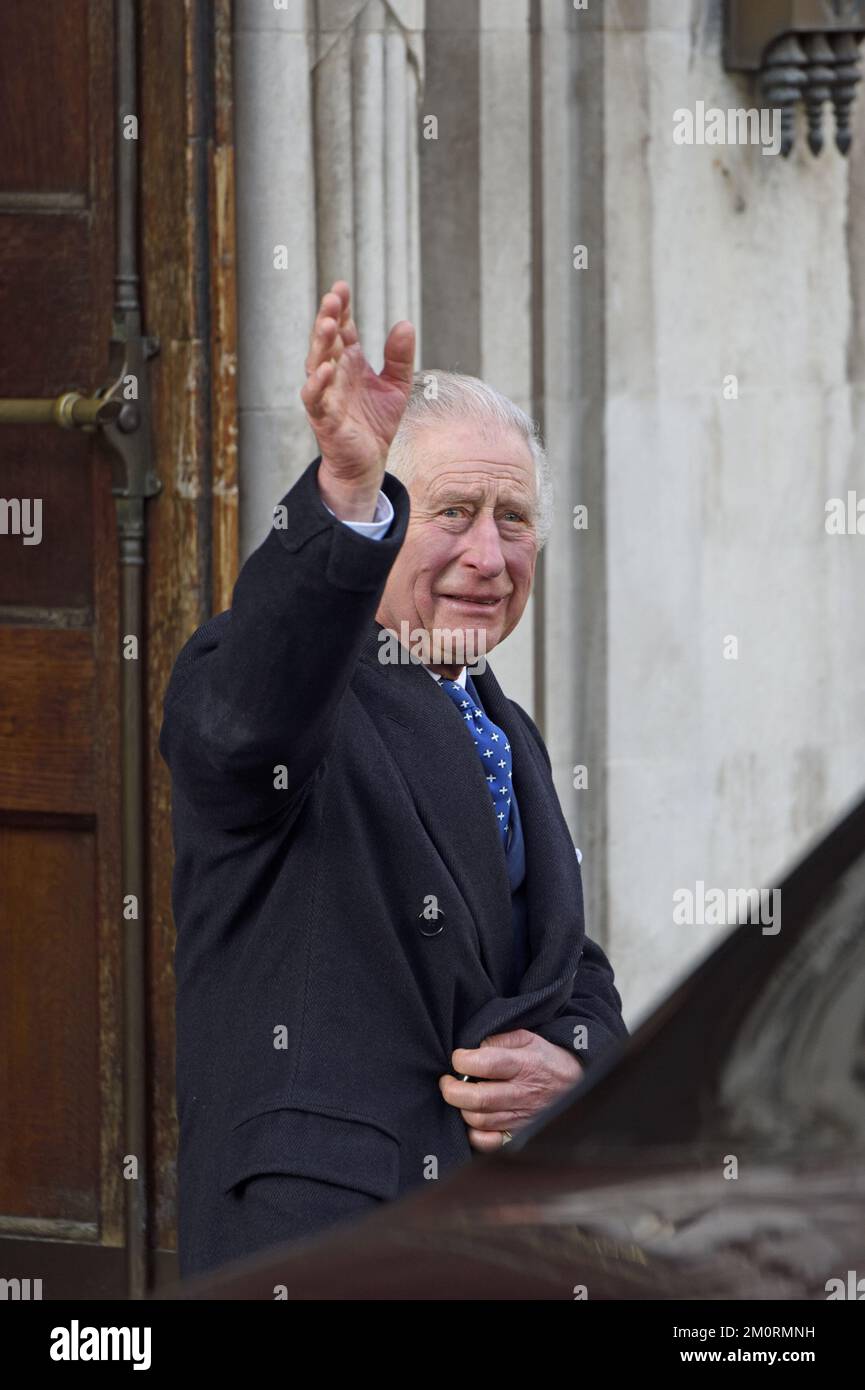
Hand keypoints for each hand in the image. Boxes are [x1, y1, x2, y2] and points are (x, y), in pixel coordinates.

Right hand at [300, 280, 415, 512]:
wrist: (369, 462)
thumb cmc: (376, 422)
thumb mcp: (396, 385)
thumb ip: (399, 357)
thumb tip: (405, 324)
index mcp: (349, 362)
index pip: (343, 328)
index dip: (342, 309)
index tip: (342, 287)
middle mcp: (334, 374)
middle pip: (327, 340)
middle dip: (328, 318)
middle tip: (333, 297)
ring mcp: (326, 395)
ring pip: (316, 363)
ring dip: (320, 344)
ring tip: (328, 324)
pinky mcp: (324, 418)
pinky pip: (315, 398)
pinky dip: (318, 384)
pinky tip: (325, 368)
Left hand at [438, 1028, 584, 1152]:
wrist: (577, 1083)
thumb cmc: (546, 1058)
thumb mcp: (527, 1037)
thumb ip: (499, 1039)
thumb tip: (472, 1048)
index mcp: (523, 1065)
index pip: (486, 1064)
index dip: (462, 1060)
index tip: (457, 1057)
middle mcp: (521, 1094)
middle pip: (477, 1098)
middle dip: (451, 1089)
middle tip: (447, 1080)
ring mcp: (520, 1118)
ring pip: (478, 1120)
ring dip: (462, 1108)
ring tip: (461, 1096)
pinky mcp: (518, 1135)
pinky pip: (488, 1142)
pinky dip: (474, 1133)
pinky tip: (473, 1117)